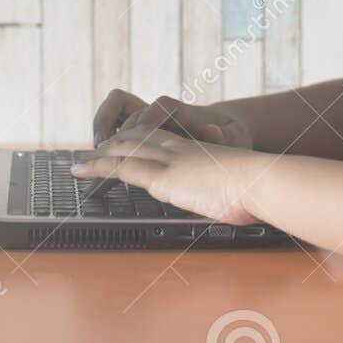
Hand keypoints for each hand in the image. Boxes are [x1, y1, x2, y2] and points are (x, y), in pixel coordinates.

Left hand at [70, 130, 275, 224]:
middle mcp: (179, 149)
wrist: (262, 182)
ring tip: (80, 162)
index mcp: (198, 149)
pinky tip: (79, 170)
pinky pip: (119, 166)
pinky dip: (95, 167)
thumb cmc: (261, 188)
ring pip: (123, 149)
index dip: (141, 139)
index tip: (128, 144)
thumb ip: (228, 191)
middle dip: (116, 142)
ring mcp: (168, 160)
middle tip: (97, 149)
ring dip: (99, 154)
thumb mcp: (240, 186)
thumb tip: (235, 205)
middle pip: (138, 138)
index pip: (161, 138)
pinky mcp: (161, 176)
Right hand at [91, 89, 255, 148]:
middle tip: (103, 149)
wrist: (229, 136)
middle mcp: (163, 113)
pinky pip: (119, 131)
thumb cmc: (231, 136)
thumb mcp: (236, 137)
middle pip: (130, 108)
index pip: (164, 105)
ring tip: (96, 154)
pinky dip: (107, 141)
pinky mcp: (144, 134)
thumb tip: (213, 129)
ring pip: (119, 116)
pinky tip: (102, 162)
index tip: (141, 131)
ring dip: (104, 129)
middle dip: (114, 126)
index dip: (149, 116)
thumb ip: (225, 136)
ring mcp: (151, 122)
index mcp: (185, 112)